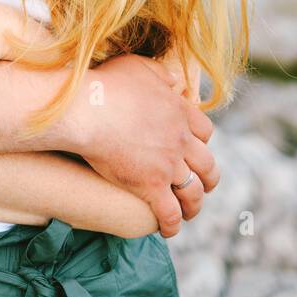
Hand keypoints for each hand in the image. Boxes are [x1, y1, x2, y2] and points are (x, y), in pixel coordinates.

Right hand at [61, 53, 218, 239]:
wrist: (88, 109)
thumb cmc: (107, 85)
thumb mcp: (139, 66)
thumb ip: (160, 73)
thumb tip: (173, 79)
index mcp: (180, 112)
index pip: (206, 131)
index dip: (202, 142)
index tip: (195, 147)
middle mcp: (180, 140)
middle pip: (207, 165)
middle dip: (208, 177)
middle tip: (204, 184)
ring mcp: (168, 165)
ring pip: (193, 192)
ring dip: (194, 204)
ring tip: (189, 211)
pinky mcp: (151, 186)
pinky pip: (169, 212)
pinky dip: (172, 224)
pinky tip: (168, 230)